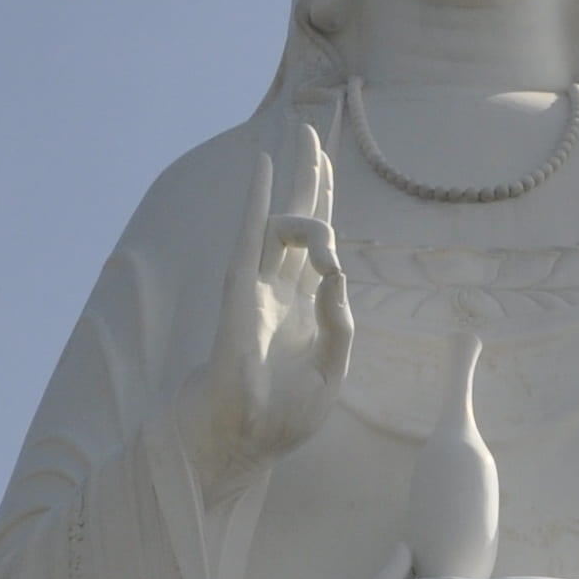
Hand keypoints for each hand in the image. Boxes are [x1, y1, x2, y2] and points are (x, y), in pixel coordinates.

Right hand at [180, 128, 351, 503]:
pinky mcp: (238, 294)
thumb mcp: (331, 376)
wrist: (240, 445)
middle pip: (297, 224)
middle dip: (308, 179)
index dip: (325, 210)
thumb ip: (340, 325)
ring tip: (310, 143)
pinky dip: (256, 200)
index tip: (329, 169)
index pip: (316, 251)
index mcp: (300, 313)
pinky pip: (249, 237)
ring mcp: (256, 290)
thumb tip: (339, 273)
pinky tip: (263, 163)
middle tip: (314, 133)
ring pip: (279, 222)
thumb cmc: (280, 422)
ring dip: (296, 180)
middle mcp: (277, 293)